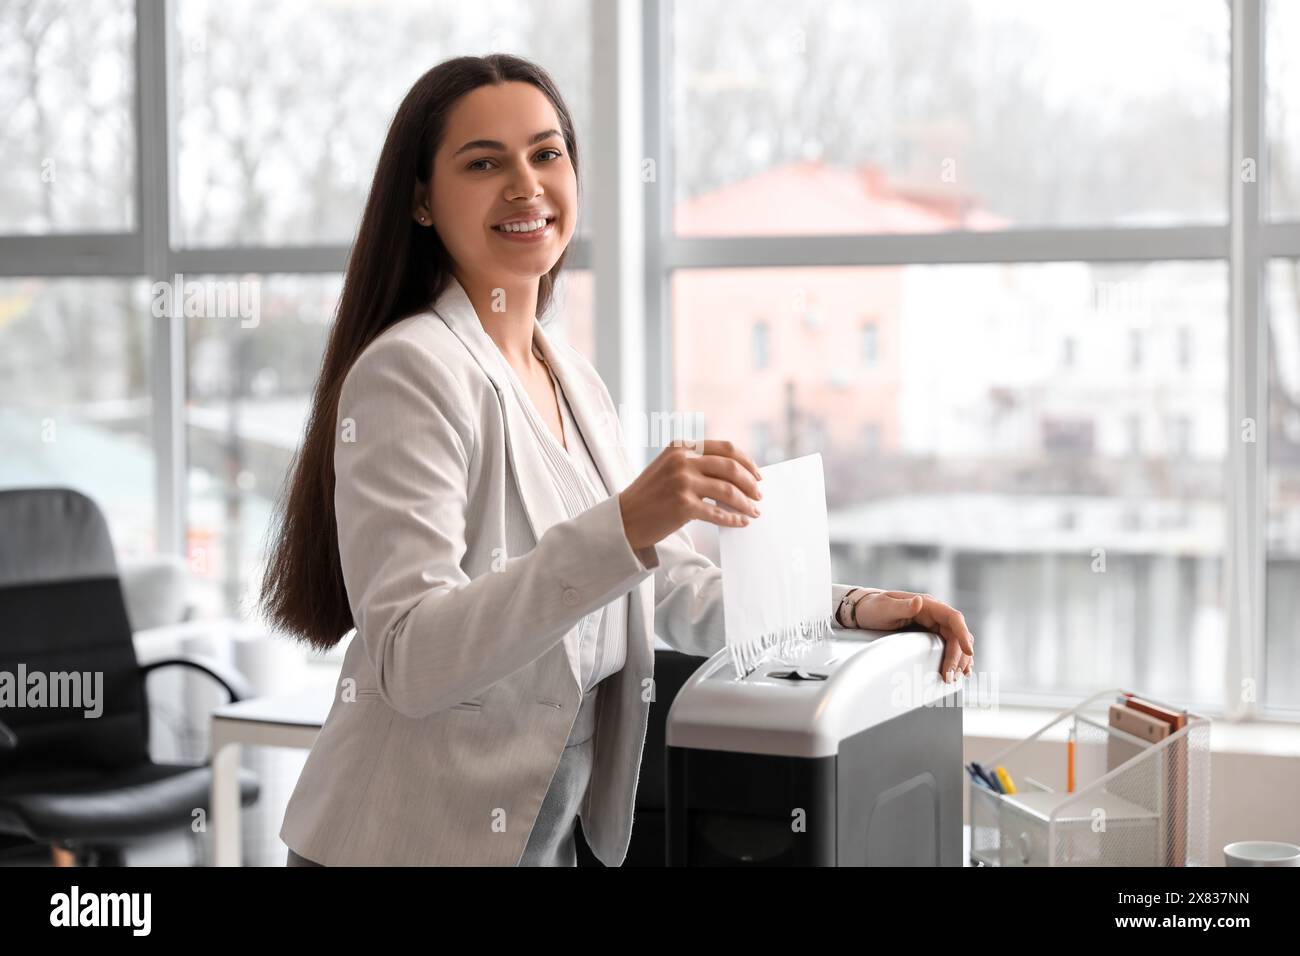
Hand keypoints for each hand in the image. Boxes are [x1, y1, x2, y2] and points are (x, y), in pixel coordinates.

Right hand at [618, 439, 762, 551]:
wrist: (625, 518)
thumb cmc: (650, 495)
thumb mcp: (669, 467)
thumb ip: (697, 463)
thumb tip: (737, 474)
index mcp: (682, 447)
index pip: (726, 449)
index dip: (747, 462)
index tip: (758, 475)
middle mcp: (682, 461)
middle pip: (731, 468)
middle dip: (751, 484)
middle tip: (759, 496)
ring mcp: (682, 483)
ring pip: (728, 491)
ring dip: (746, 503)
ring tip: (754, 512)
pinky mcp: (682, 506)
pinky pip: (718, 513)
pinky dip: (733, 519)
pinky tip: (740, 523)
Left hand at [852, 590, 973, 683]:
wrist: (865, 611)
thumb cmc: (874, 608)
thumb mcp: (885, 607)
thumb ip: (902, 606)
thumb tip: (919, 601)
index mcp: (927, 605)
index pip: (953, 618)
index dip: (963, 635)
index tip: (969, 652)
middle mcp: (934, 614)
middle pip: (957, 635)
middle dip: (957, 657)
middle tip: (950, 676)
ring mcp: (934, 624)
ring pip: (956, 642)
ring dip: (959, 660)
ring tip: (954, 678)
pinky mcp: (931, 634)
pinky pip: (949, 646)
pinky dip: (956, 659)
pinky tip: (960, 671)